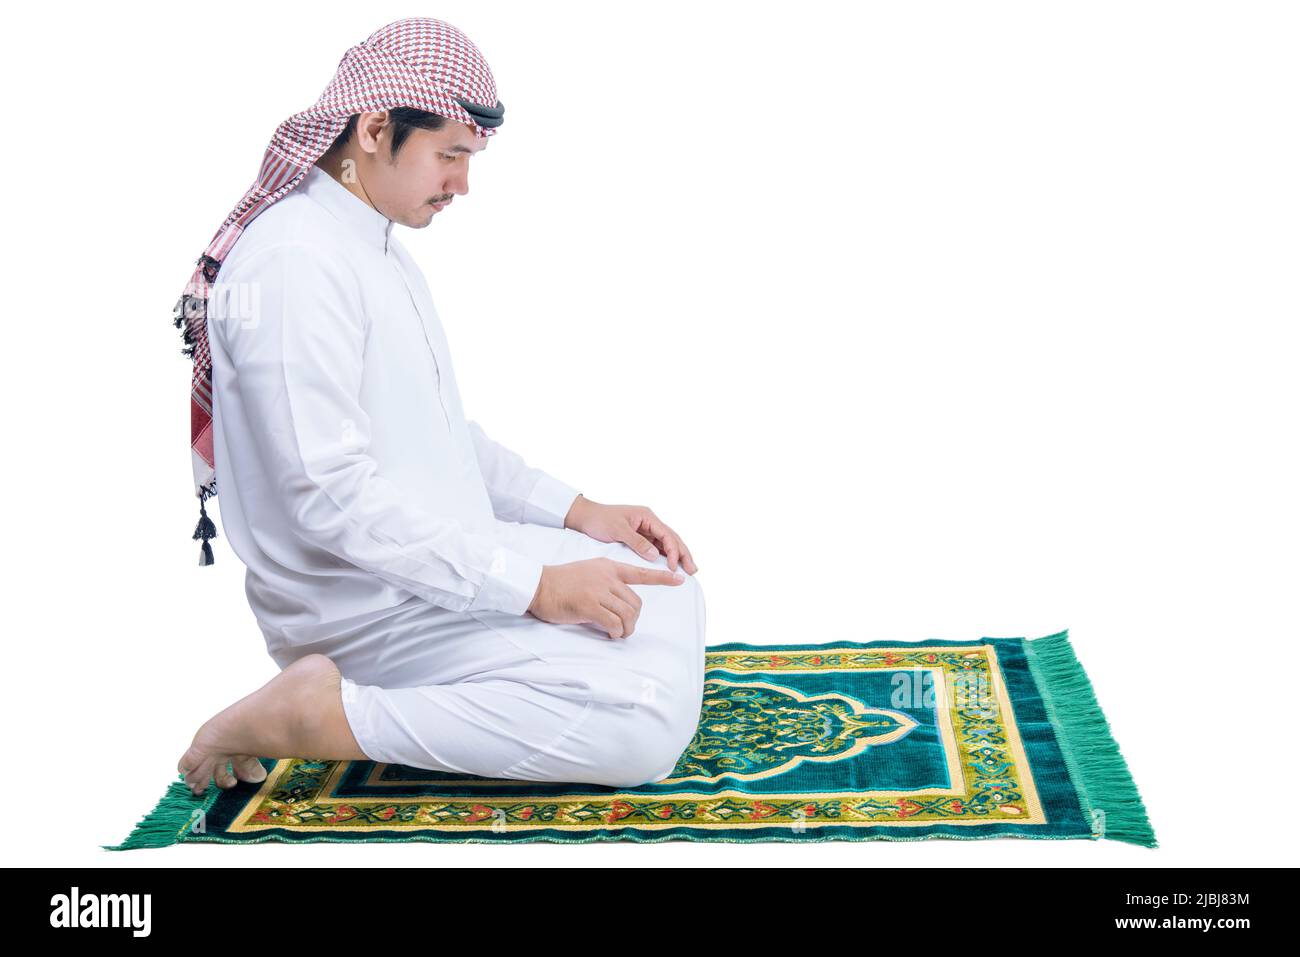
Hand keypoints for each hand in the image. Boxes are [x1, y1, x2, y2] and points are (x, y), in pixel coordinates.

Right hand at [527, 557, 684, 638]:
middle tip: (624, 629)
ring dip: (626, 628)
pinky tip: (610, 634)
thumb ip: (606, 582)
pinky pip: (613, 623)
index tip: (679, 579)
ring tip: (618, 633)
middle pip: (636, 602)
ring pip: (628, 614)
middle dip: (634, 619)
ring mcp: (598, 591)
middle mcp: (607, 577)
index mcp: (608, 567)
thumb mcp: (588, 572)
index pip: (640, 572)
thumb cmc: (560, 582)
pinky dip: (616, 632)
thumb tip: (620, 603)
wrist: (537, 584)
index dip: (662, 578)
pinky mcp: (589, 605)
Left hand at [563, 495, 698, 573]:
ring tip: (688, 569)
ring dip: (677, 556)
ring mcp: (645, 529)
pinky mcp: (640, 537)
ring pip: (666, 543)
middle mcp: (649, 521)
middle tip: (693, 569)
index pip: (667, 534)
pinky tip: (671, 566)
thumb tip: (656, 555)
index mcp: (646, 516)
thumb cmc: (600, 520)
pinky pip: (657, 547)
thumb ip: (637, 542)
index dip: (674, 551)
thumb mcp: (618, 530)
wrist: (585, 517)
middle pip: (672, 538)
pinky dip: (666, 556)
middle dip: (684, 553)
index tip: (674, 566)